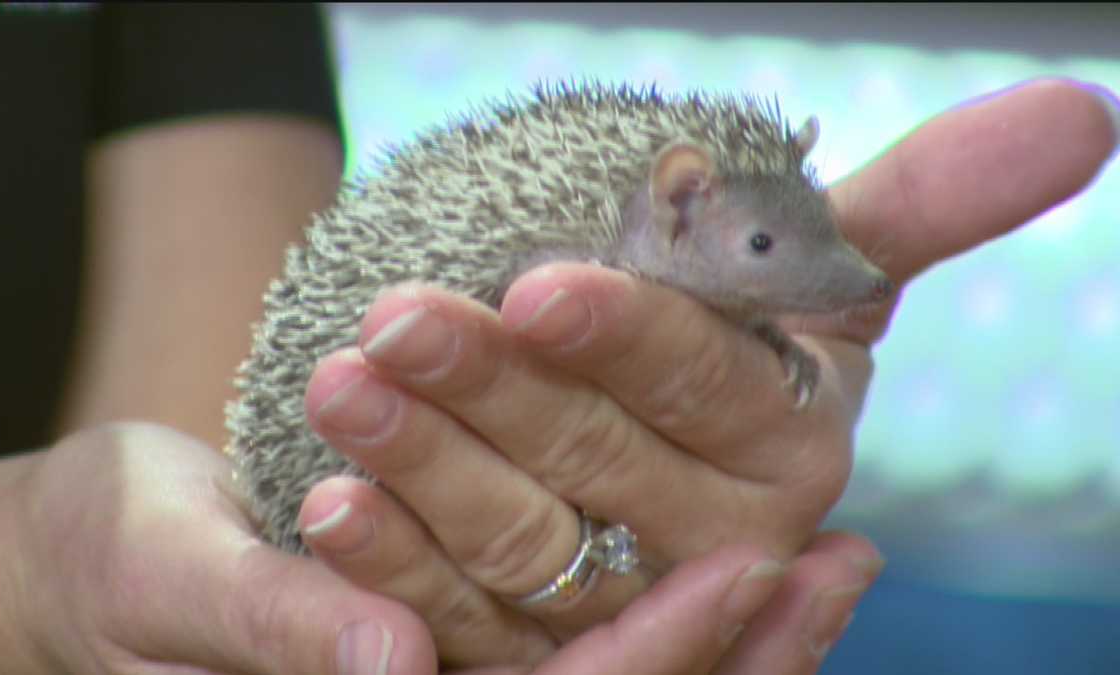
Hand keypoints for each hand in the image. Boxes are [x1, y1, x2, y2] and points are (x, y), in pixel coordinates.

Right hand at [0, 422, 868, 674]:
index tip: (758, 571)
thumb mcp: (176, 581)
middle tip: (843, 557)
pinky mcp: (476, 621)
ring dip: (734, 620)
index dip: (657, 656)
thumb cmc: (114, 568)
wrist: (108, 541)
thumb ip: (279, 628)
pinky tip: (740, 523)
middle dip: (736, 650)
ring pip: (619, 660)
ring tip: (837, 540)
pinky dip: (671, 578)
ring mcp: (470, 670)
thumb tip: (391, 663)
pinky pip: (593, 611)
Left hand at [297, 79, 1116, 667]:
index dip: (635, 342)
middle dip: (499, 396)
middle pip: (600, 473)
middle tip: (396, 319)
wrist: (610, 389)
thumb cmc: (714, 315)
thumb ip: (921, 207)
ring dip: (427, 471)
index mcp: (786, 457)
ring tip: (342, 387)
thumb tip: (1084, 111)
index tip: (542, 282)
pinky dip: (391, 559)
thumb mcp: (806, 264)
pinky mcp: (526, 640)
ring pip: (522, 546)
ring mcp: (612, 603)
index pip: (709, 398)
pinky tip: (328, 500)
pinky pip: (459, 611)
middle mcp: (710, 546)